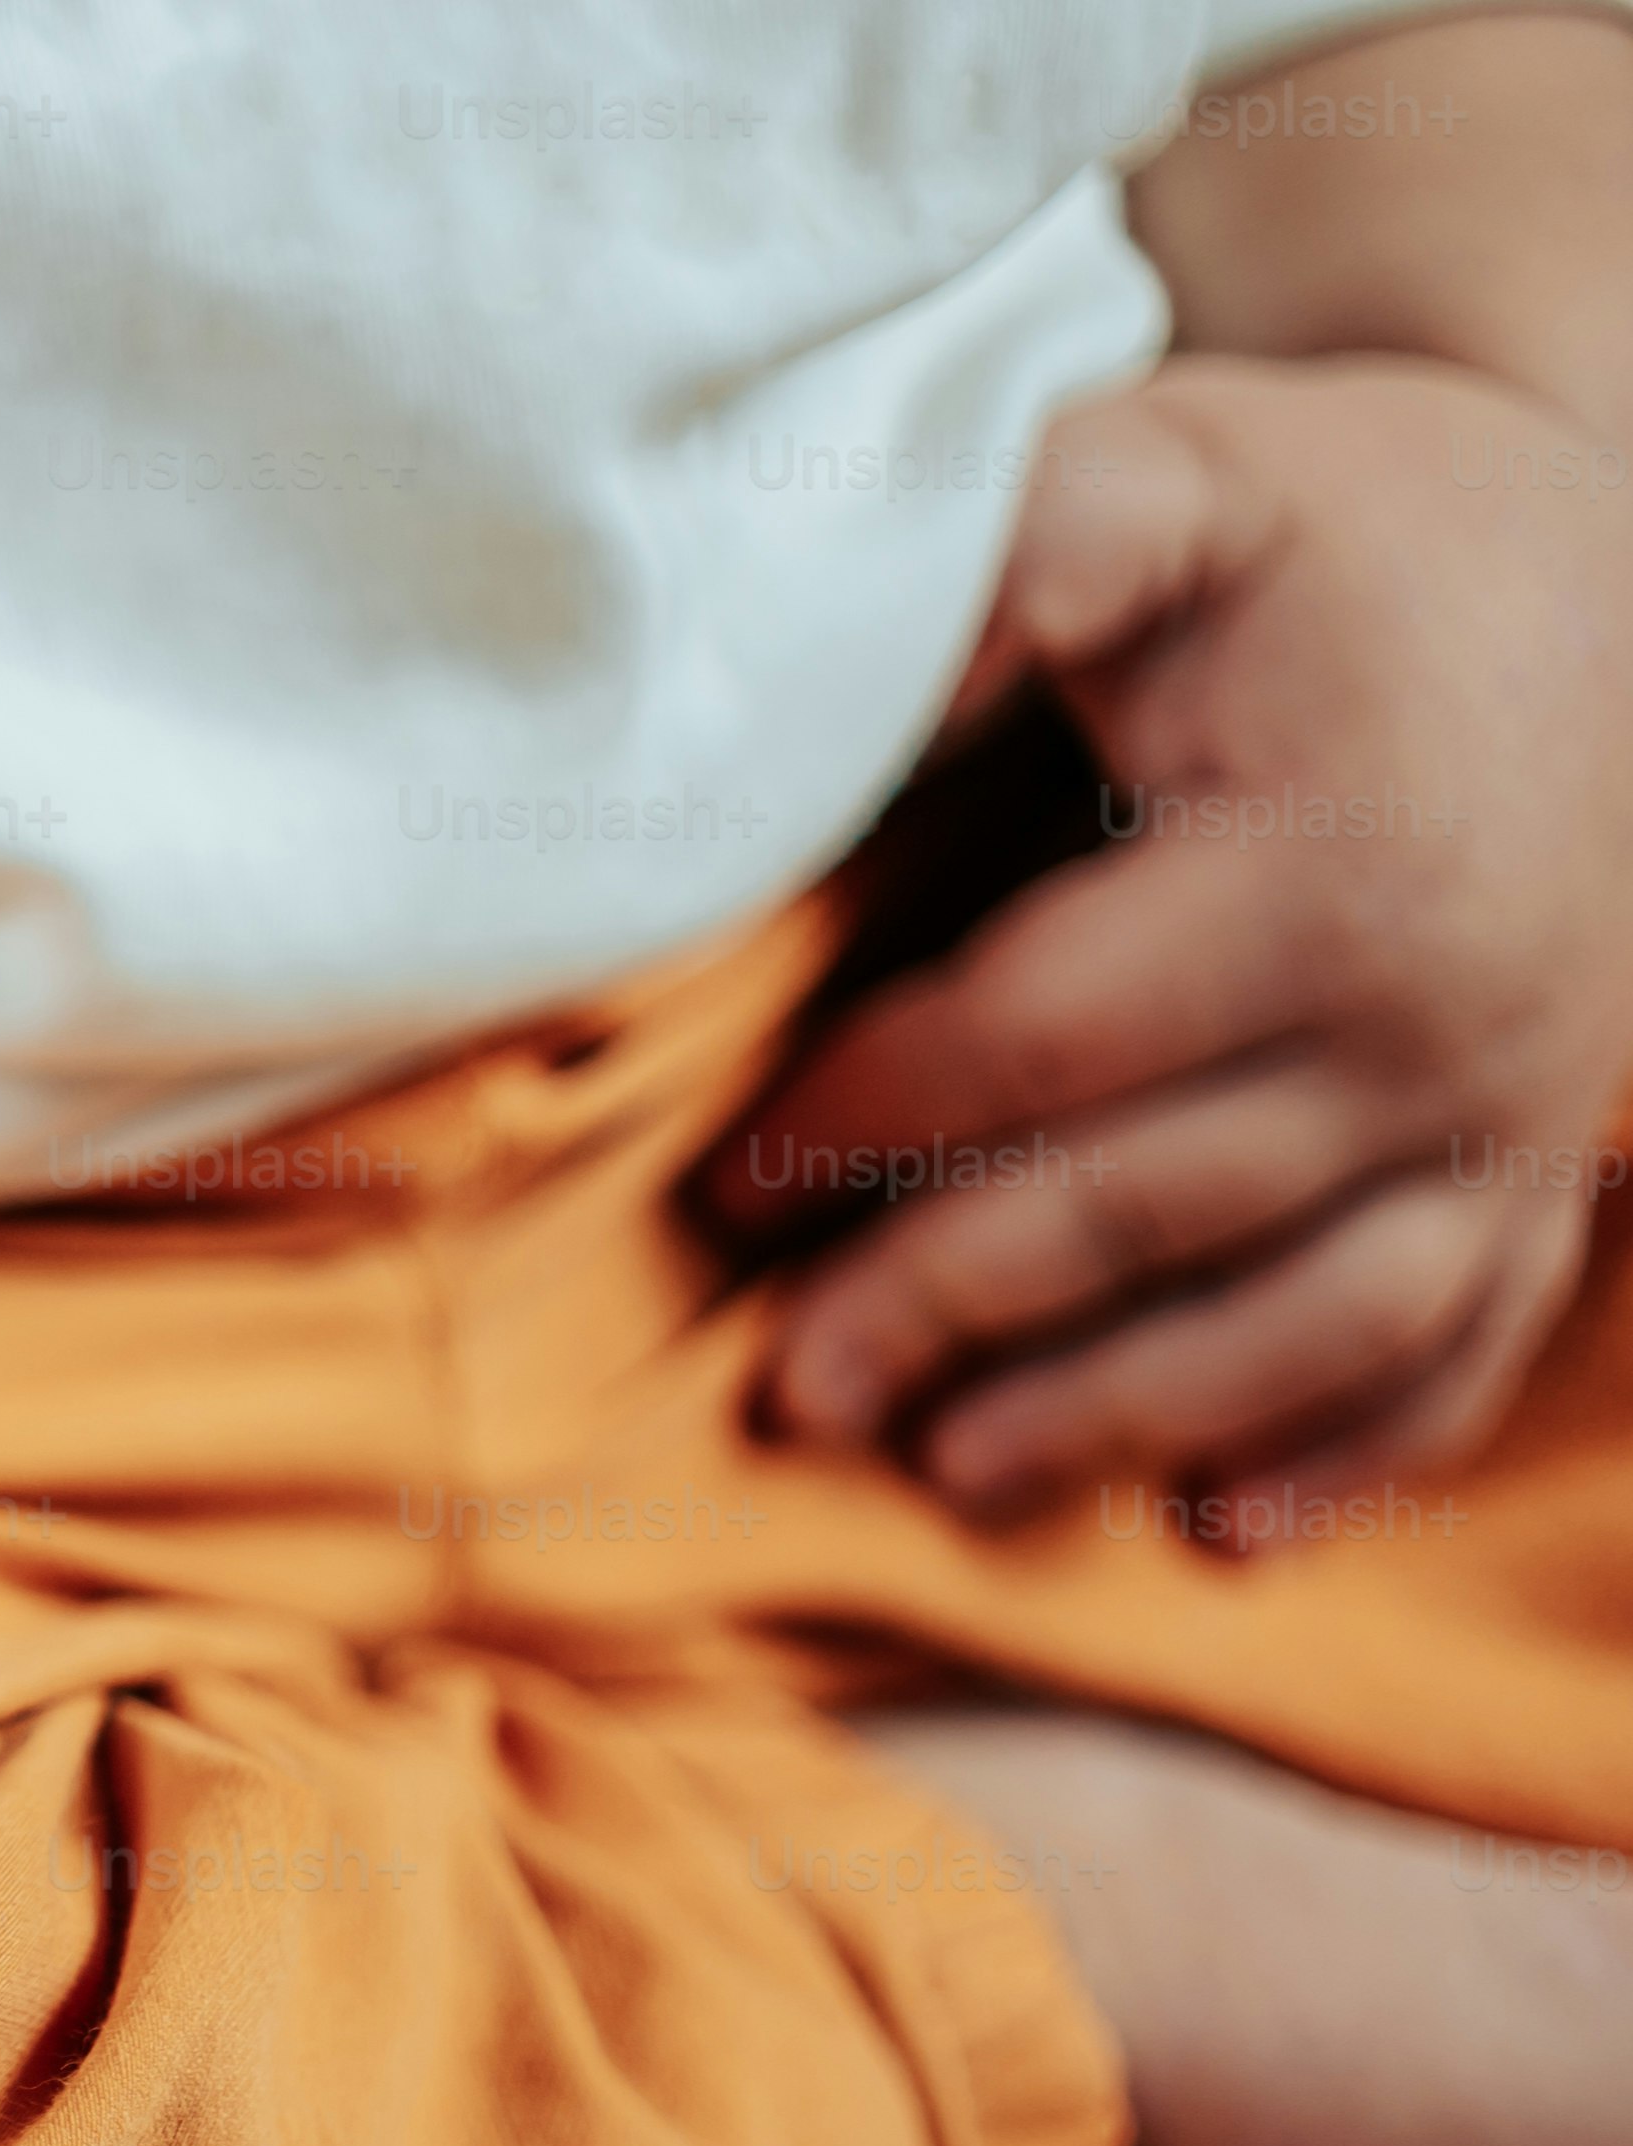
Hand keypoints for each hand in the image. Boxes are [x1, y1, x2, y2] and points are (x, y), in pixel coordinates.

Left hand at [713, 353, 1632, 1525]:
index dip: (874, 1118)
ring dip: (1124, 1418)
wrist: (1595, 546)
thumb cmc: (1332, 528)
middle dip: (961, 1309)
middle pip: (1157, 1209)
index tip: (735, 1175)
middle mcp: (1451, 1012)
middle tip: (798, 1389)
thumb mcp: (1173, 479)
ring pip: (1306, 1322)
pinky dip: (1351, 1453)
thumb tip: (849, 647)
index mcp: (1340, 865)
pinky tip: (1224, 1530)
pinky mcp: (1551, 1160)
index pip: (1050, 1042)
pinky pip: (1463, 1345)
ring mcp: (1520, 1106)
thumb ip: (1020, 546)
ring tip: (953, 1475)